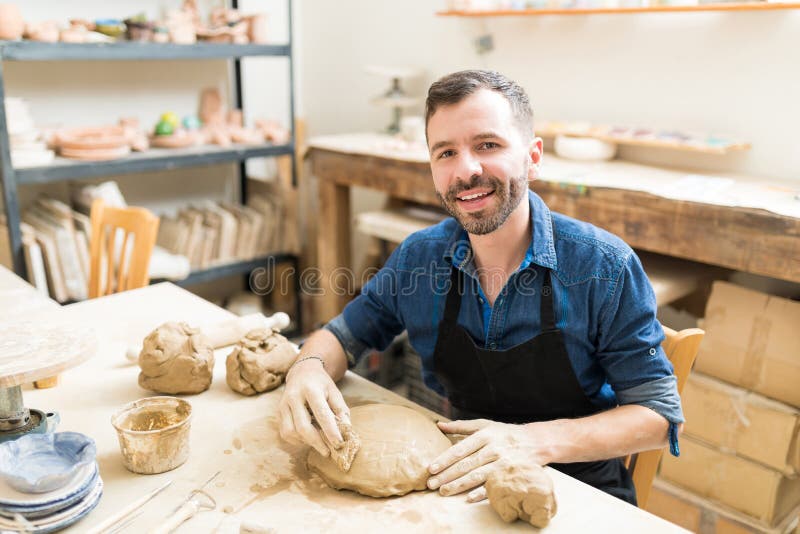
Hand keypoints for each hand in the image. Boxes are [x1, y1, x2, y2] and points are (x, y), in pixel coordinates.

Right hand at [278, 358, 349, 456]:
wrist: (302, 372)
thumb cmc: (321, 384)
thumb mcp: (334, 392)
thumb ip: (341, 410)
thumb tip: (346, 431)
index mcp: (311, 390)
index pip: (321, 414)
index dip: (330, 431)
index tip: (339, 444)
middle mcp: (294, 396)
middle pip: (303, 427)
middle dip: (317, 443)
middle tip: (328, 452)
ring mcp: (283, 405)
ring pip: (291, 432)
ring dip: (306, 442)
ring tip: (318, 442)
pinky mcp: (278, 412)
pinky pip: (285, 433)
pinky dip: (297, 439)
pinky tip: (307, 437)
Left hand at [427, 419, 553, 501]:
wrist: (536, 442)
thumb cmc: (504, 433)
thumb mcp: (485, 425)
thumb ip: (461, 426)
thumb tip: (439, 425)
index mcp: (485, 435)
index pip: (461, 449)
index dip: (445, 459)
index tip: (431, 468)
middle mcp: (493, 449)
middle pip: (466, 464)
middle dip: (447, 475)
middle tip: (431, 484)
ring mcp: (502, 463)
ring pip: (477, 476)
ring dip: (459, 485)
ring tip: (444, 492)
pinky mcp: (510, 475)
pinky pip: (494, 486)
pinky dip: (481, 493)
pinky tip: (468, 498)